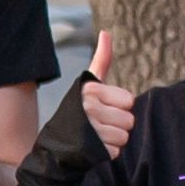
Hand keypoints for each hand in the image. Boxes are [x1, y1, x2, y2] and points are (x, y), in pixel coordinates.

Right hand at [81, 31, 136, 158]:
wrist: (55, 145)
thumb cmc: (78, 110)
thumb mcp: (88, 84)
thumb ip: (101, 60)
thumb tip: (106, 32)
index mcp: (91, 89)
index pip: (129, 101)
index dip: (120, 107)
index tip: (104, 108)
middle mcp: (88, 107)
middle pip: (129, 120)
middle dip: (118, 125)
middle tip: (99, 125)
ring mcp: (89, 129)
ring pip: (124, 136)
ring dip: (114, 140)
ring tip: (96, 137)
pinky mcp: (90, 149)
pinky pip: (116, 151)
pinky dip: (108, 153)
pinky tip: (93, 149)